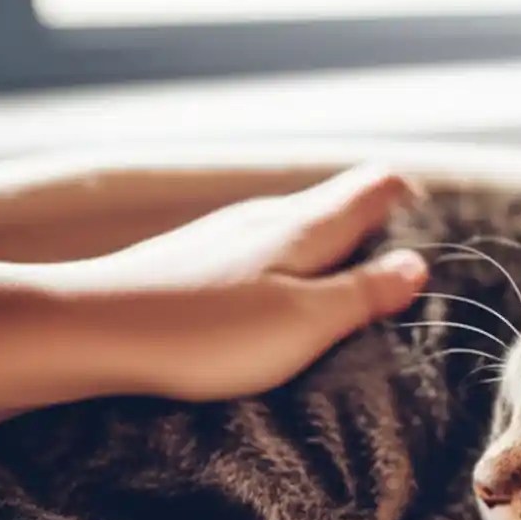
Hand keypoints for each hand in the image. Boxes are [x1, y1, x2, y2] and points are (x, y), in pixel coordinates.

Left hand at [79, 166, 428, 400]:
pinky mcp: (192, 259)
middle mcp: (266, 218)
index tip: (427, 228)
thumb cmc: (208, 332)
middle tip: (392, 272)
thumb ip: (364, 293)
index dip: (408, 199)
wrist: (93, 329)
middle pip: (334, 205)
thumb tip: (418, 265)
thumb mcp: (305, 321)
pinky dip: (281, 271)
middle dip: (369, 231)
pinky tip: (266, 304)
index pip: (374, 187)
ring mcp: (224, 234)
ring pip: (292, 230)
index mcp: (305, 227)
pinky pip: (257, 252)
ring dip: (322, 254)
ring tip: (335, 292)